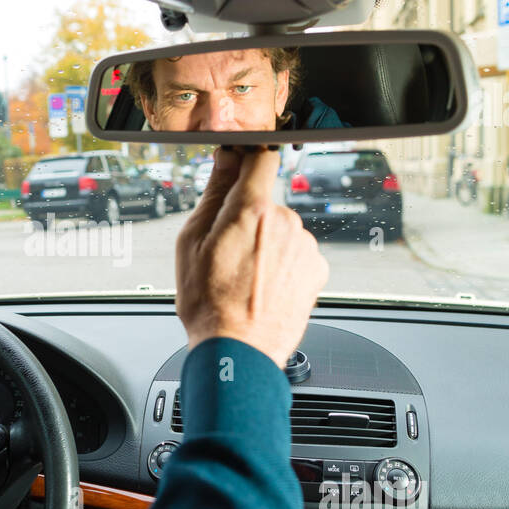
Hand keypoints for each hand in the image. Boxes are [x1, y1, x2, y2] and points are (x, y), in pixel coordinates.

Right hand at [176, 147, 328, 368]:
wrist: (238, 350)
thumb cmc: (210, 303)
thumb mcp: (192, 241)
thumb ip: (213, 193)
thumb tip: (226, 159)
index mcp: (252, 209)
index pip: (261, 158)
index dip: (247, 161)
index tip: (237, 171)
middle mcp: (286, 222)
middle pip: (267, 202)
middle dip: (249, 218)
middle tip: (227, 250)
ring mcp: (305, 246)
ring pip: (282, 230)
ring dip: (267, 244)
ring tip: (245, 276)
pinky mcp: (317, 269)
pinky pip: (296, 254)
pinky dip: (283, 264)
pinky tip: (263, 286)